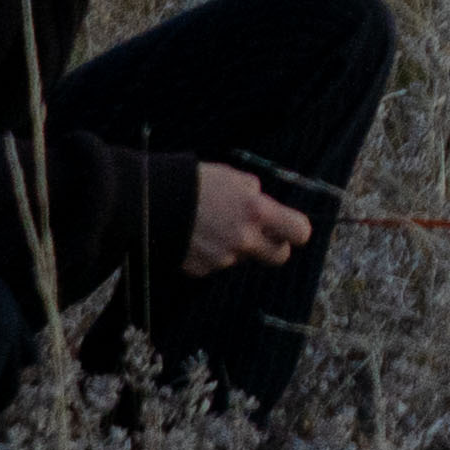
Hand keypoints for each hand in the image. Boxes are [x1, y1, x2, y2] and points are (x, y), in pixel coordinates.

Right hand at [174, 157, 316, 274]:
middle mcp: (244, 240)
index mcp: (256, 212)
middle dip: (274, 246)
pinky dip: (211, 253)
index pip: (299, 232)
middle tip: (261, 233)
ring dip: (236, 246)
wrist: (150, 203)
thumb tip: (264, 206)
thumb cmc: (194, 183)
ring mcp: (223, 259)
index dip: (296, 230)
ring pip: (243, 257)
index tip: (290, 227)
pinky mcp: (202, 271)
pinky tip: (196, 235)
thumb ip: (255, 195)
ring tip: (212, 224)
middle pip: (279, 256)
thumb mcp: (234, 178)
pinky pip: (217, 264)